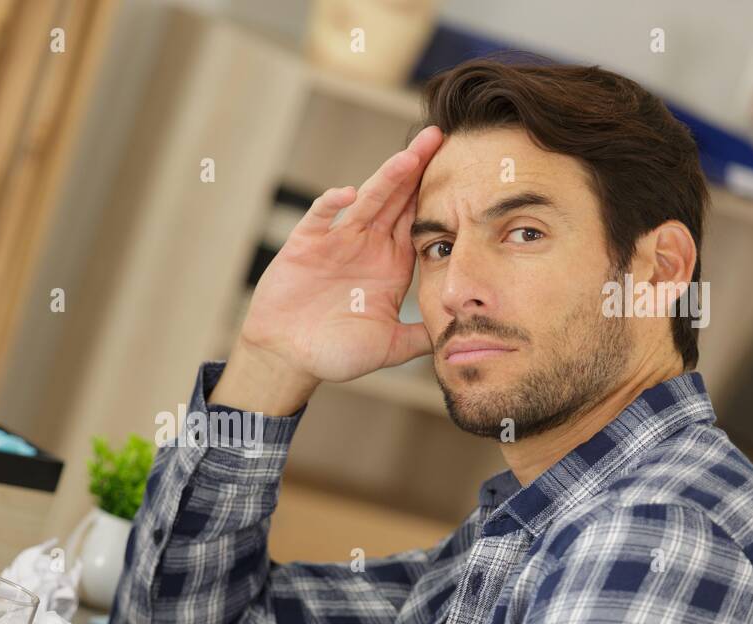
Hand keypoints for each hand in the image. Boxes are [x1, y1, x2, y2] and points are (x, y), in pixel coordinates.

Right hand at [210, 126, 442, 413]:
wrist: (288, 358)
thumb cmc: (335, 353)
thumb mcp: (387, 348)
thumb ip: (421, 338)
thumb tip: (463, 334)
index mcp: (392, 266)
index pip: (419, 222)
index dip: (438, 196)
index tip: (465, 172)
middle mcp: (368, 246)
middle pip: (397, 200)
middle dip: (417, 169)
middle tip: (439, 137)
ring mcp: (336, 242)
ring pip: (366, 202)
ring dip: (385, 179)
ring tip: (408, 157)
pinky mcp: (305, 244)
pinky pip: (320, 217)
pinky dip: (332, 204)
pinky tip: (347, 194)